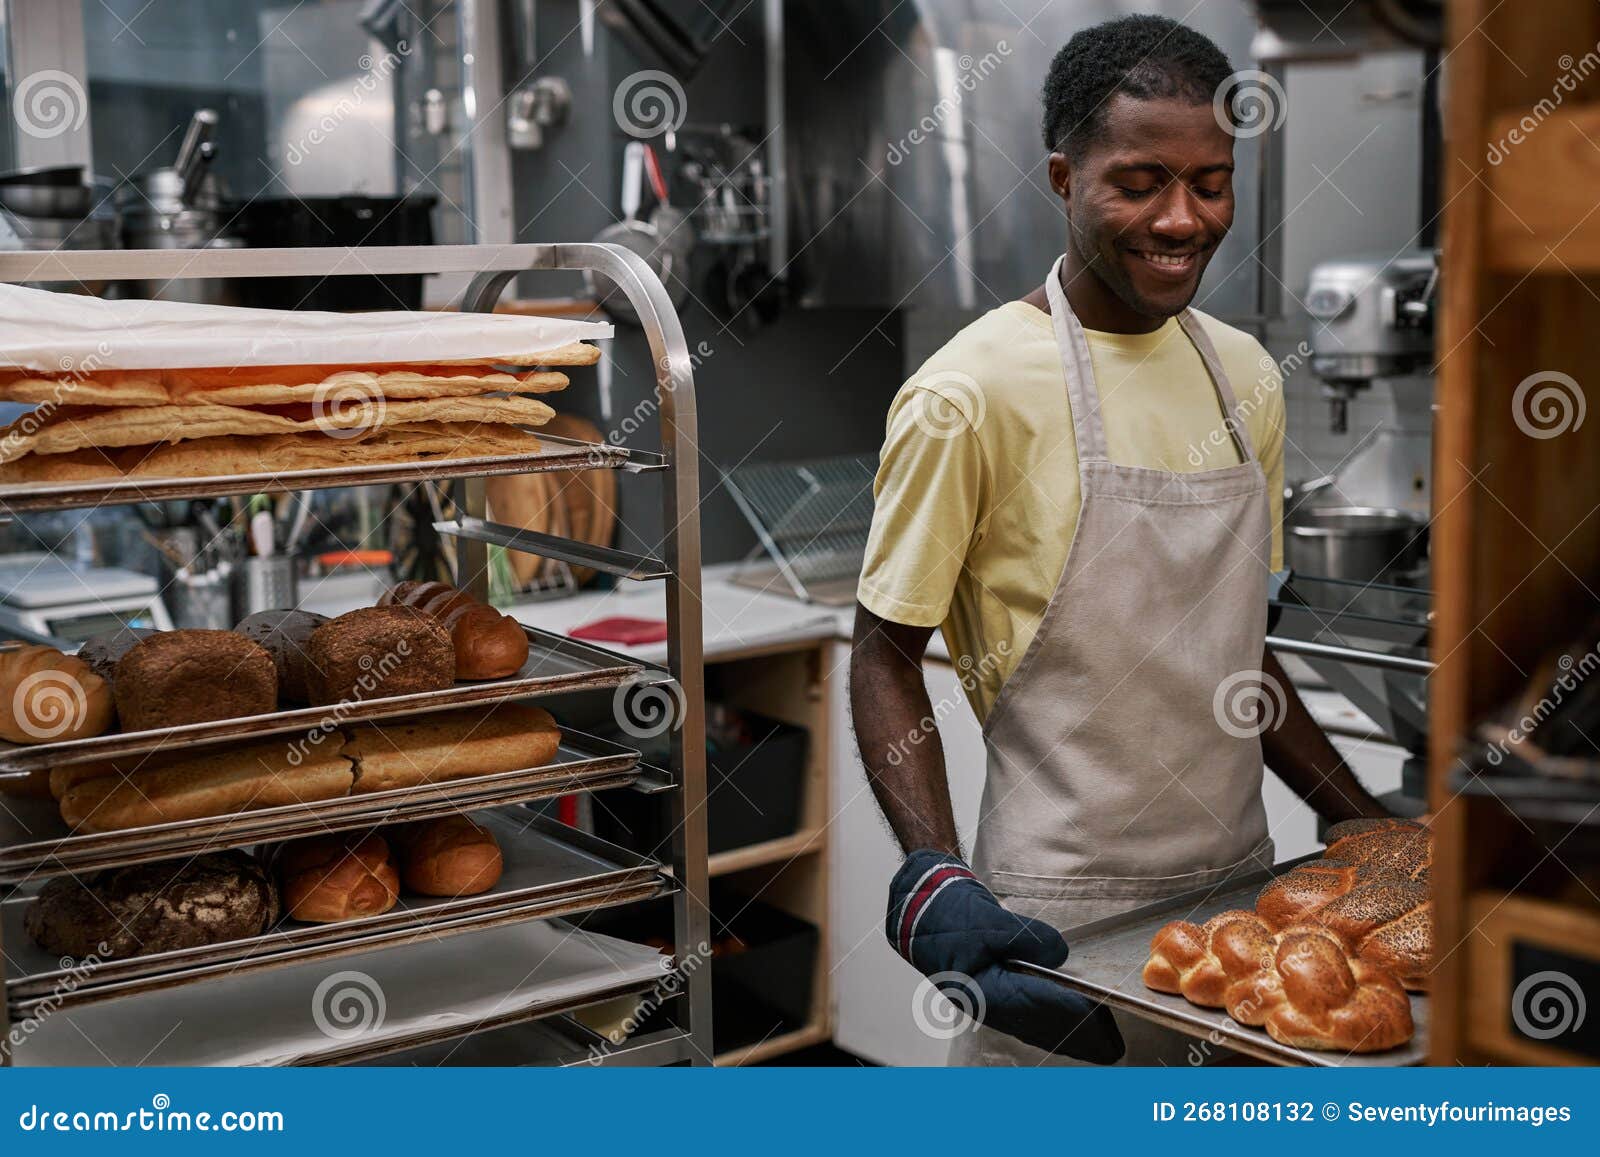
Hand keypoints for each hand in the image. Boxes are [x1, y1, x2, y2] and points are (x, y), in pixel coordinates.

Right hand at [886, 849, 1123, 1062]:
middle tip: (1111, 1046)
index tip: (1099, 1014)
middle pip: (1039, 1027)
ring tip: (1100, 1041)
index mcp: (980, 990)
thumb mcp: (986, 920)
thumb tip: (1059, 954)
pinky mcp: (993, 993)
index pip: (1035, 1005)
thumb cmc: (945, 915)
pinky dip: (1054, 1023)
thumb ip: (1025, 937)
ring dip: (1070, 1034)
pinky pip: (1030, 1017)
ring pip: (1036, 1027)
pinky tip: (1071, 1025)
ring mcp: (989, 1001)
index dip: (1070, 1010)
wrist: (917, 908)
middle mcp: (986, 1004)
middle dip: (1078, 1036)